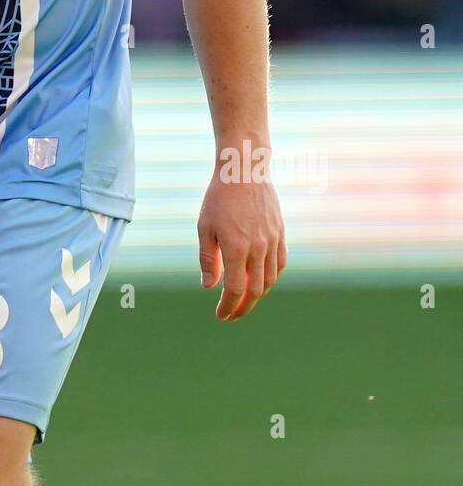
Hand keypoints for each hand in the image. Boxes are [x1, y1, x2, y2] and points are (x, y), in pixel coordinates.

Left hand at [197, 164, 286, 319]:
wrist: (244, 170)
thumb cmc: (219, 197)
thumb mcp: (205, 227)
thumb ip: (208, 260)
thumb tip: (209, 287)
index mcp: (236, 248)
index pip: (235, 290)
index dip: (228, 307)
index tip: (221, 315)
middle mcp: (258, 248)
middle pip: (255, 290)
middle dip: (243, 307)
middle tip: (231, 315)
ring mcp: (272, 241)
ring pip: (269, 280)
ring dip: (257, 295)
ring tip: (244, 300)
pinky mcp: (280, 233)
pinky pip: (280, 263)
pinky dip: (271, 278)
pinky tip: (262, 281)